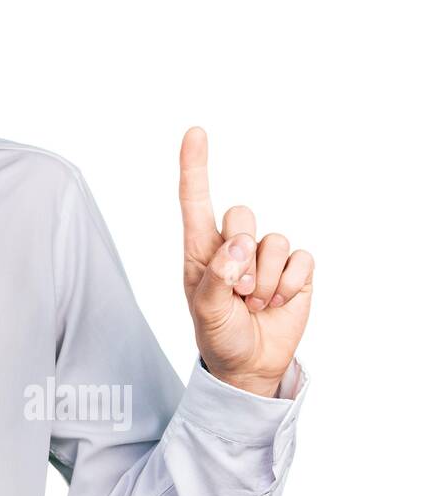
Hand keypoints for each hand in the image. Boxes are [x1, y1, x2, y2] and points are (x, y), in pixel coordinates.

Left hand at [179, 127, 314, 396]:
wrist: (249, 364)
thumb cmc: (218, 333)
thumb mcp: (206, 309)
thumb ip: (217, 275)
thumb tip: (239, 244)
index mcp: (202, 248)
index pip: (196, 200)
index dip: (195, 166)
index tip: (195, 132)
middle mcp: (234, 244)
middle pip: (241, 216)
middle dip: (241, 255)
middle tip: (237, 291)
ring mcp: (266, 255)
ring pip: (273, 241)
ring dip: (265, 279)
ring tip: (254, 302)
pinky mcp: (296, 269)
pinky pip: (301, 259)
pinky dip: (290, 284)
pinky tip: (278, 302)